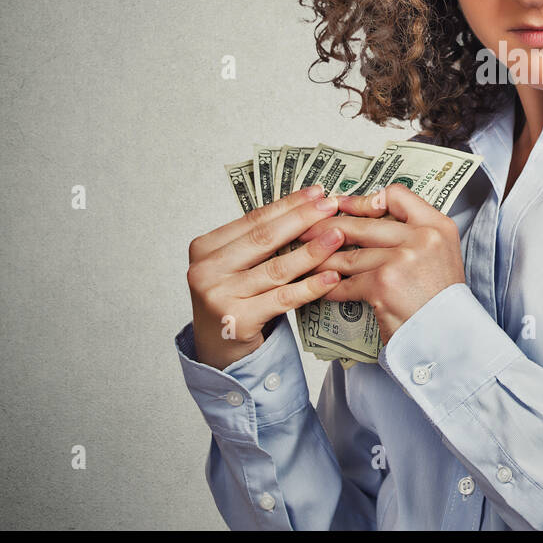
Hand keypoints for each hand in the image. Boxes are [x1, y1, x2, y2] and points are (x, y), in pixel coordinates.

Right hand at [185, 185, 347, 370]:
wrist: (219, 350)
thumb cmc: (236, 299)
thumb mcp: (237, 265)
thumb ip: (259, 240)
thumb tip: (306, 205)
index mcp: (204, 248)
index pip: (253, 219)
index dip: (288, 204)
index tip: (317, 192)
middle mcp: (206, 270)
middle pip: (264, 239)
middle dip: (303, 219)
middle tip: (331, 206)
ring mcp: (218, 296)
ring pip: (276, 268)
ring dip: (312, 251)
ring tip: (338, 236)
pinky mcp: (237, 320)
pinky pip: (283, 298)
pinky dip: (310, 287)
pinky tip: (332, 276)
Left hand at [306, 183, 465, 346]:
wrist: (447, 335)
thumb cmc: (440, 299)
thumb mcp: (441, 254)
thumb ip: (414, 233)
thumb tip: (370, 216)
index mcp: (437, 225)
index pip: (396, 195)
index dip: (364, 200)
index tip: (342, 205)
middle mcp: (422, 237)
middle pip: (363, 225)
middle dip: (328, 228)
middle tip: (305, 230)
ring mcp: (402, 259)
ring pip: (349, 256)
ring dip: (323, 260)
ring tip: (305, 261)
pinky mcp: (383, 284)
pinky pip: (347, 283)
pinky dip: (330, 287)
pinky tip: (320, 288)